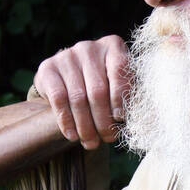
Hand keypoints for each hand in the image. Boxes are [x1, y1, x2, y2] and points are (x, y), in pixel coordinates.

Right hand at [32, 35, 129, 149]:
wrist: (69, 80)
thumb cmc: (104, 85)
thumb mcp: (119, 86)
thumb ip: (129, 97)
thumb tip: (140, 120)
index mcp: (113, 47)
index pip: (119, 70)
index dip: (120, 97)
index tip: (120, 119)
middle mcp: (89, 48)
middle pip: (97, 90)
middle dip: (103, 120)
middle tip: (108, 139)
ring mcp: (67, 56)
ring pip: (78, 98)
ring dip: (85, 126)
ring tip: (91, 143)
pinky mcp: (48, 68)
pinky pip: (59, 99)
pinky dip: (67, 121)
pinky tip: (72, 135)